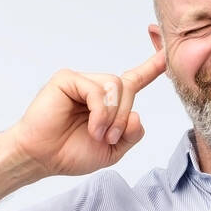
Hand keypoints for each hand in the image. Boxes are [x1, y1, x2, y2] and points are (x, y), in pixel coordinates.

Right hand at [8, 50, 166, 176]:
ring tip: (98, 133)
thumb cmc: (71, 153)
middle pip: (129, 86)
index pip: (136, 79)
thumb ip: (131, 134)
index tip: (167, 53)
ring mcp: (82, 81)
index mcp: (110, 102)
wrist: (43, 158)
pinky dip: (100, 112)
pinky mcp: (67, 79)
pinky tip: (92, 127)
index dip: (153, 66)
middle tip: (110, 139)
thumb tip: (136, 114)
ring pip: (115, 86)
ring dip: (112, 116)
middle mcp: (97, 87)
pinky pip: (96, 90)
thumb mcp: (113, 150)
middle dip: (123, 117)